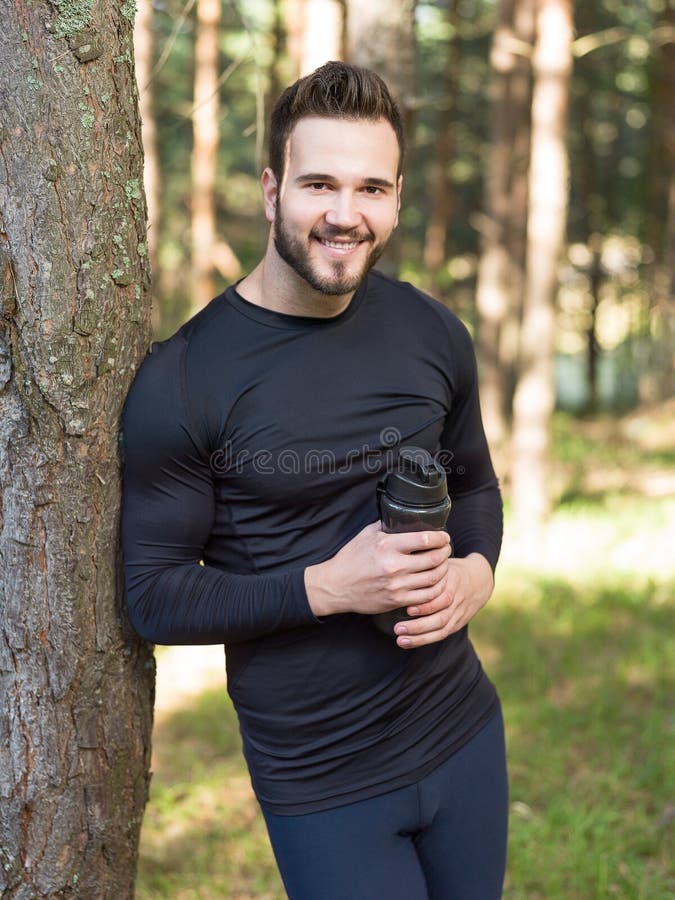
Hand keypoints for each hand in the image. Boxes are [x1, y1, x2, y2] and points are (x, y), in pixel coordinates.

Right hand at [304, 521, 450, 617]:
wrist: (336, 586)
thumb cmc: (350, 559)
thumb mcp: (366, 535)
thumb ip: (385, 525)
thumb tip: (402, 517)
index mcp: (386, 545)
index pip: (424, 540)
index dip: (440, 538)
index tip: (444, 537)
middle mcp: (393, 565)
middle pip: (433, 559)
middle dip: (445, 553)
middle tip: (446, 549)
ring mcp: (396, 585)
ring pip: (433, 578)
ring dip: (443, 570)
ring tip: (443, 565)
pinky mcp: (396, 600)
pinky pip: (426, 597)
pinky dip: (436, 589)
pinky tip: (435, 582)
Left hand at [392, 553, 493, 648]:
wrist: (479, 579)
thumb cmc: (451, 568)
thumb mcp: (442, 561)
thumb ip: (426, 561)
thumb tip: (401, 558)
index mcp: (453, 581)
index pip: (442, 597)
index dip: (426, 605)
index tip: (407, 608)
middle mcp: (457, 599)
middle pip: (440, 616)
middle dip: (418, 625)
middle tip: (397, 628)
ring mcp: (458, 613)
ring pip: (441, 628)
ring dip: (420, 636)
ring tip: (400, 639)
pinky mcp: (457, 623)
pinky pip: (442, 634)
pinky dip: (425, 639)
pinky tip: (408, 642)